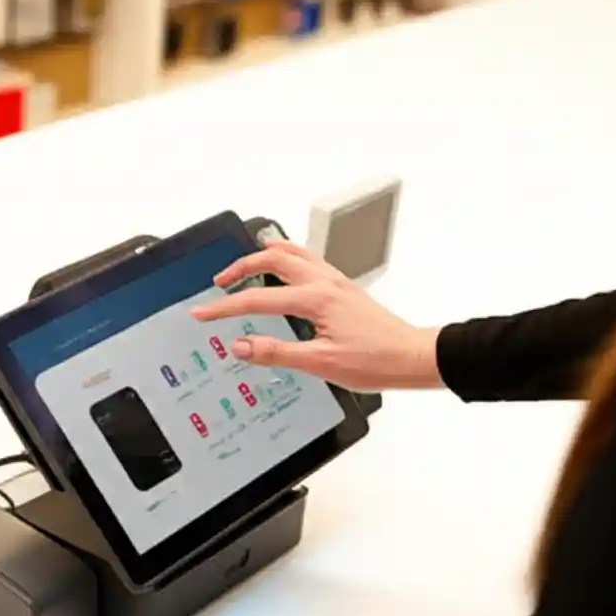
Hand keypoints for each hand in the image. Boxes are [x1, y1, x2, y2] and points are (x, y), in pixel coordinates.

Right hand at [190, 240, 442, 391]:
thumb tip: (242, 345)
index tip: (203, 313)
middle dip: (240, 267)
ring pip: (292, 253)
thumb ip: (276, 352)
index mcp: (316, 299)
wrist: (412, 357)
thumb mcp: (321, 363)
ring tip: (243, 264)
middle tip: (218, 282)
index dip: (225, 307)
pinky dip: (286, 256)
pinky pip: (308, 260)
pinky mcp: (342, 288)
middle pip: (272, 258)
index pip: (258, 298)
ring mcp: (335, 282)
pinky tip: (283, 264)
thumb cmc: (376, 361)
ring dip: (262, 255)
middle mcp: (325, 283)